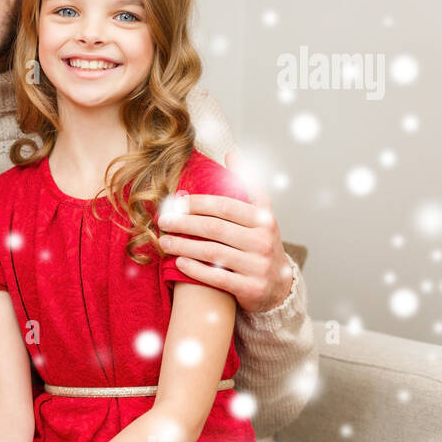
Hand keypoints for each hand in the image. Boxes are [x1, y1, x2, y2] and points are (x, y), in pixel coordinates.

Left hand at [155, 149, 292, 312]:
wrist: (278, 286)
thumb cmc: (259, 243)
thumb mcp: (260, 213)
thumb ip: (246, 184)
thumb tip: (231, 153)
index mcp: (264, 219)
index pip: (225, 206)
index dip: (198, 203)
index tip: (175, 202)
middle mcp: (263, 241)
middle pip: (215, 228)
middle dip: (184, 223)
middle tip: (163, 221)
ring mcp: (258, 266)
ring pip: (213, 252)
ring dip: (184, 246)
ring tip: (164, 242)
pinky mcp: (250, 289)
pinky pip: (217, 277)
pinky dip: (196, 269)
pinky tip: (179, 262)